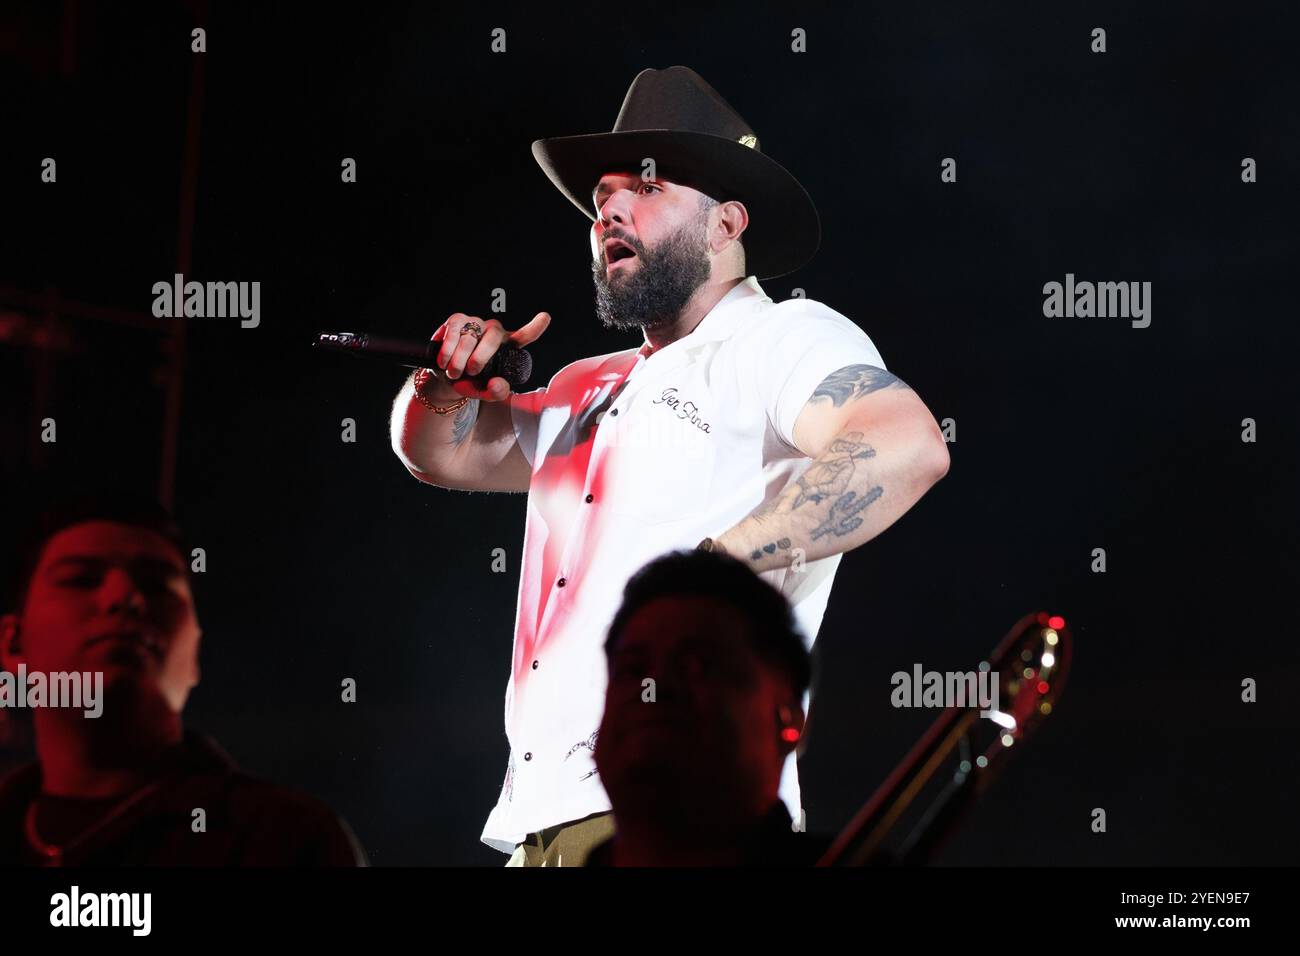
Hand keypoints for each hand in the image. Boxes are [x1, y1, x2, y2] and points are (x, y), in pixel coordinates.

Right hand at [430, 311, 549, 401]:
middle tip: (470, 372)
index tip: (545, 317)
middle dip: (479, 359)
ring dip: (459, 360)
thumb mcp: (485, 393)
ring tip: (455, 371)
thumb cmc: (471, 382)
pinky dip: (448, 350)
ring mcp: (476, 323)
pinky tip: (444, 361)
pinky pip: (454, 332)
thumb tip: (497, 384)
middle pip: (492, 339)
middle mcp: (494, 331)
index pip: (524, 336)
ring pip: (469, 339)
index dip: (535, 326)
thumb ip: (496, 392)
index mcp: (507, 347)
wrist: (445, 376)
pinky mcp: (457, 320)